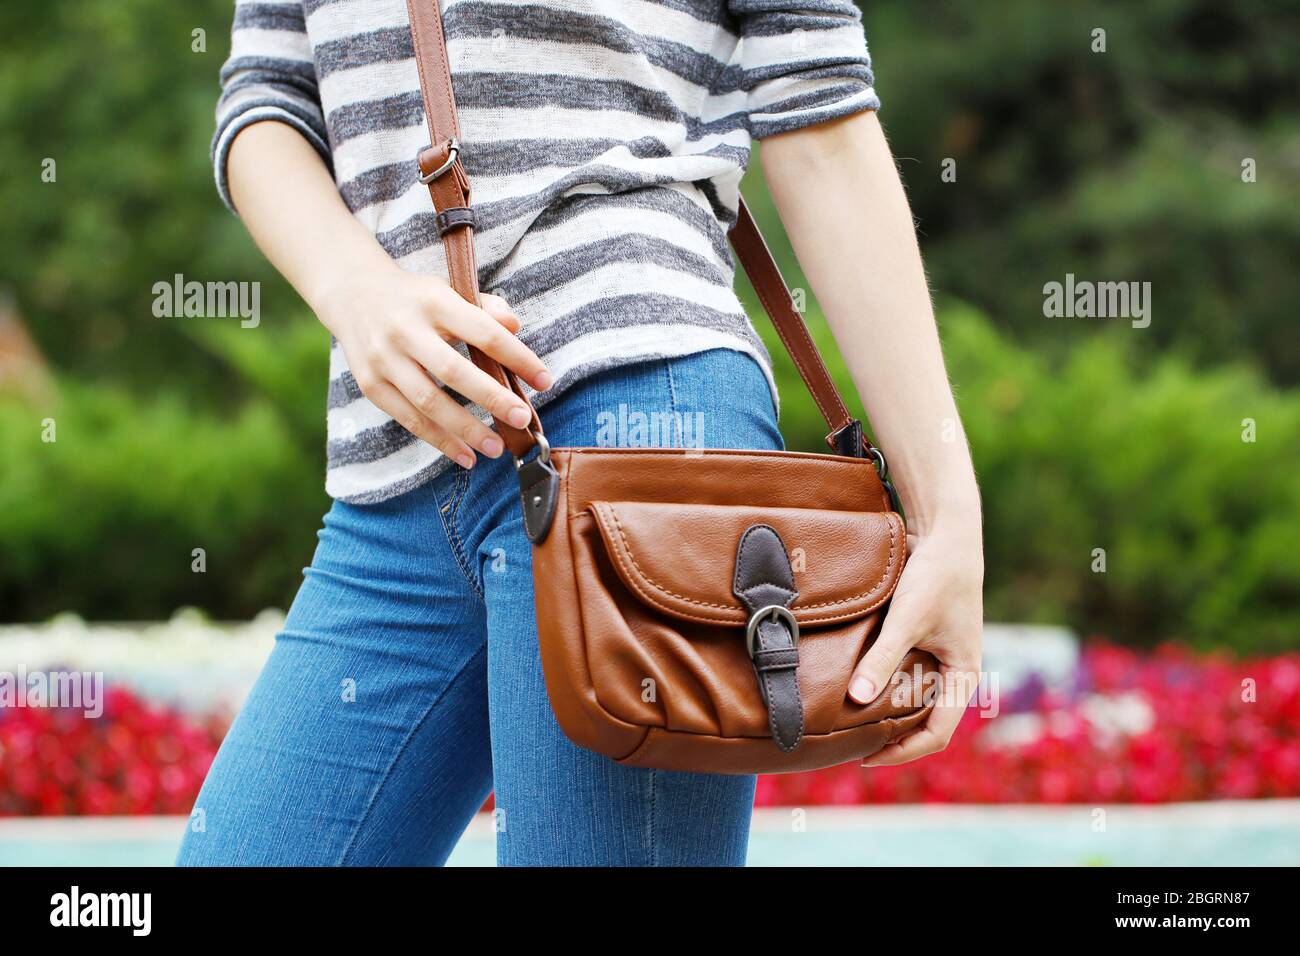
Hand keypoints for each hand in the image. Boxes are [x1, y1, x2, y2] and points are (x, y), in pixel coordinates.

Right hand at [313, 264, 551, 468]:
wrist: (352, 294)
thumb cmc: (415, 298)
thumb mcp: (448, 289)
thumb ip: (484, 307)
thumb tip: (515, 327)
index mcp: (433, 302)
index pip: (483, 332)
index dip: (517, 357)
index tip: (545, 380)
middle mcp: (405, 330)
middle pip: (454, 371)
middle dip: (492, 398)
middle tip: (522, 419)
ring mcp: (384, 360)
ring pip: (428, 402)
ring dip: (465, 430)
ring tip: (496, 447)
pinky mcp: (371, 385)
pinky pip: (409, 419)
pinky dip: (439, 441)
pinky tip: (465, 455)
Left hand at [847, 523, 983, 765]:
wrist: (947, 533)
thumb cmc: (937, 576)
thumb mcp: (907, 619)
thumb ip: (883, 659)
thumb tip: (856, 699)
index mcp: (964, 675)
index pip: (937, 734)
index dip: (903, 752)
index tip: (867, 757)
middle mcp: (956, 671)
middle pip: (926, 722)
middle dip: (894, 737)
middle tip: (854, 744)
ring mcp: (942, 657)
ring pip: (915, 699)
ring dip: (889, 712)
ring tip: (853, 722)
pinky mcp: (926, 640)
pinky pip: (907, 675)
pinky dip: (886, 686)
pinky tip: (858, 686)